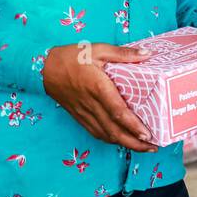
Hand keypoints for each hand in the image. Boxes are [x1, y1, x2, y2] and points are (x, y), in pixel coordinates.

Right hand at [42, 43, 158, 151]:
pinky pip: (96, 132)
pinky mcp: (79, 116)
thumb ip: (124, 53)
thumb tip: (148, 54)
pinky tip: (122, 141)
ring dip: (125, 144)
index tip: (147, 134)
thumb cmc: (72, 57)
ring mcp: (84, 113)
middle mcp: (91, 104)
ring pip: (106, 134)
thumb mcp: (98, 49)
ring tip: (144, 147)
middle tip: (153, 147)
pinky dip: (110, 139)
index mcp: (98, 88)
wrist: (43, 68)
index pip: (118, 111)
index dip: (133, 125)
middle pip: (114, 130)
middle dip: (134, 142)